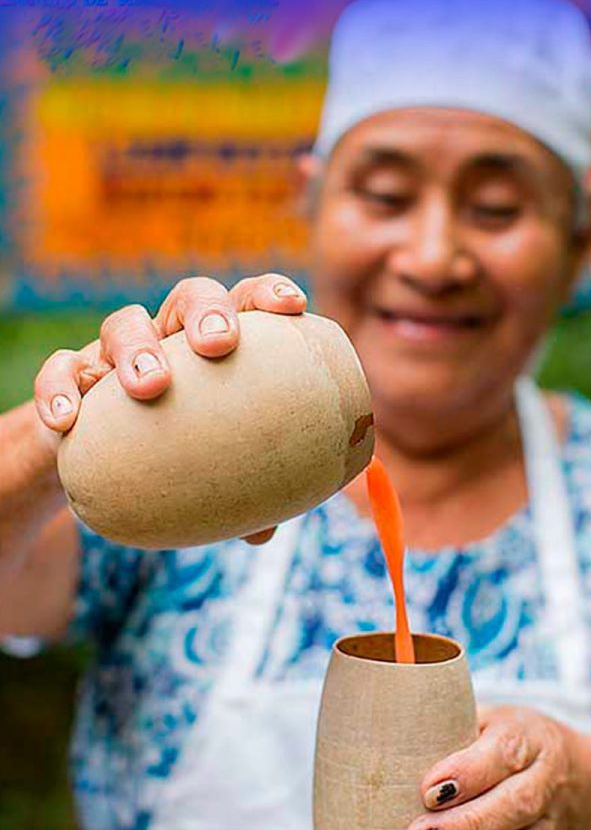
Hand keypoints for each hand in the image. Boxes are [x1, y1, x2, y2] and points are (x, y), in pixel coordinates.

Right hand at [34, 274, 306, 543]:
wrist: (99, 459)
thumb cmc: (177, 455)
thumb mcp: (209, 471)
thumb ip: (238, 492)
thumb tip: (265, 534)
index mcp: (217, 347)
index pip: (247, 302)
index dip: (268, 294)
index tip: (293, 308)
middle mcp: (170, 336)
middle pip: (191, 297)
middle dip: (208, 311)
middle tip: (220, 344)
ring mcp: (117, 351)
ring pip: (124, 323)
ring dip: (137, 348)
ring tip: (150, 386)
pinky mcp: (70, 375)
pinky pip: (59, 370)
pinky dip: (60, 389)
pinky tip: (66, 420)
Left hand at [402, 706, 590, 829]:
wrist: (574, 779)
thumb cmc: (508, 740)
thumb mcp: (488, 718)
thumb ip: (451, 723)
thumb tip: (395, 727)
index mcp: (529, 738)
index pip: (504, 753)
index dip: (468, 773)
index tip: (427, 791)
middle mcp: (544, 784)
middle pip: (515, 809)